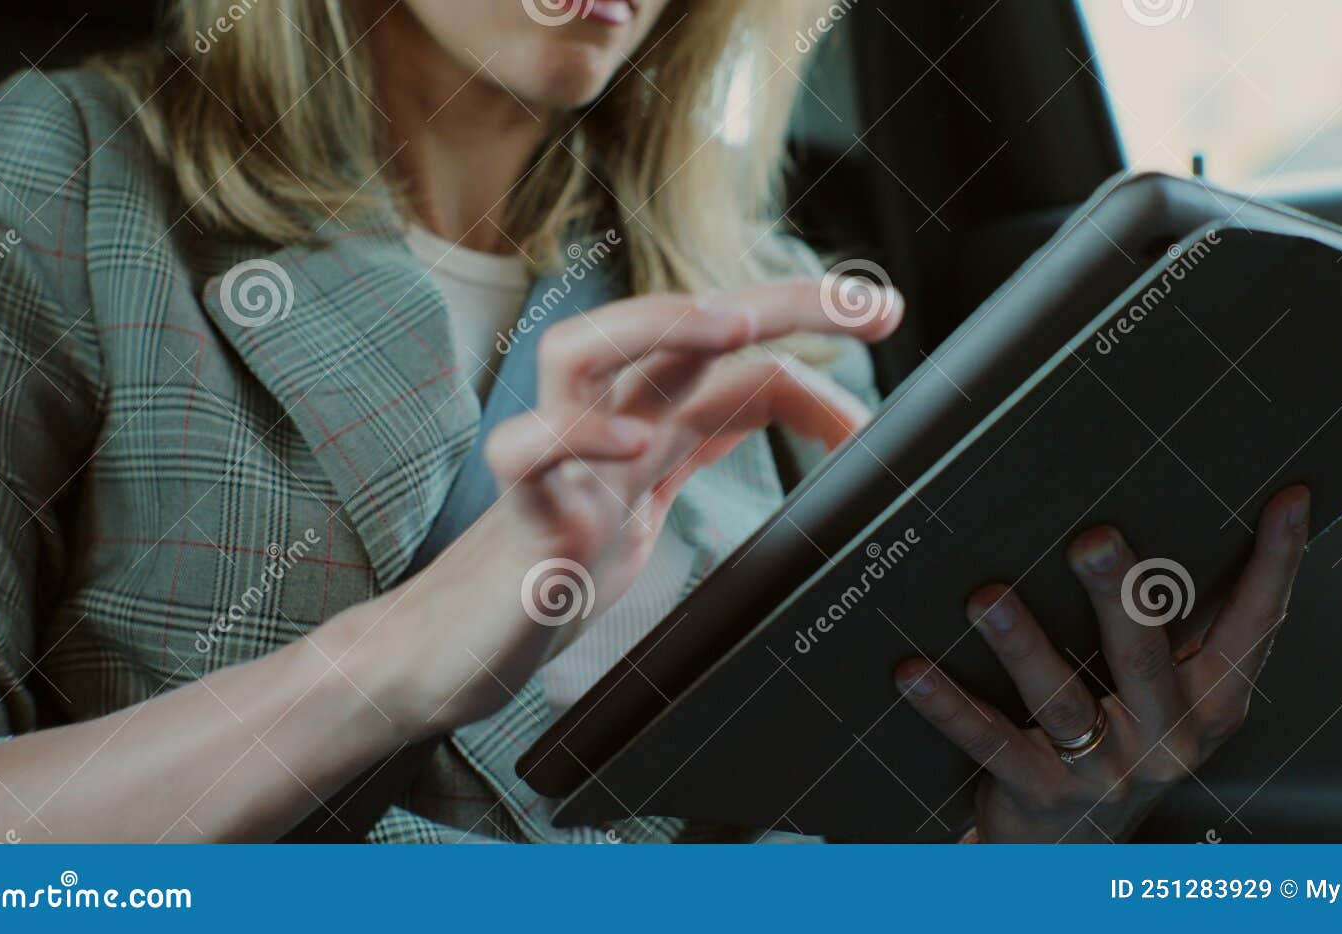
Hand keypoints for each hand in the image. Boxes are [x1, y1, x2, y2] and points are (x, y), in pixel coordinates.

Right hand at [354, 277, 902, 734]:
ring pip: (582, 350)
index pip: (730, 355)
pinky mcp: (517, 512)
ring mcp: (555, 461)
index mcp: (643, 420)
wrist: (456, 645)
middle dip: (774, 300)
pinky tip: (633, 446)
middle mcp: (602, 422)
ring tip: (733, 327)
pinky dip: (576, 438)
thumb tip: (787, 408)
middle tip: (867, 303)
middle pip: (676, 327)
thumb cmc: (552, 562)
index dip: (809, 343)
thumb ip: (700, 443)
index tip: (885, 336)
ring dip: (658, 325)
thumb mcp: (649, 499)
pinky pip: (528, 452)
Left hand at [895, 486, 1309, 842]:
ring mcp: (1103, 770)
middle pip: (1145, 658)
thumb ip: (1172, 627)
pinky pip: (988, 743)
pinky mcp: (1039, 793)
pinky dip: (947, 706)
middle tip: (1093, 539)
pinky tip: (912, 672)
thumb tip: (1149, 521)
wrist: (1074, 854)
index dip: (1277, 564)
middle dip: (1120, 596)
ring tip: (987, 598)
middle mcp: (1165, 737)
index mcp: (1210, 702)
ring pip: (1062, 702)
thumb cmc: (1120, 747)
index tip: (1290, 498)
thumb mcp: (1165, 695)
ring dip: (1022, 646)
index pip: (1255, 627)